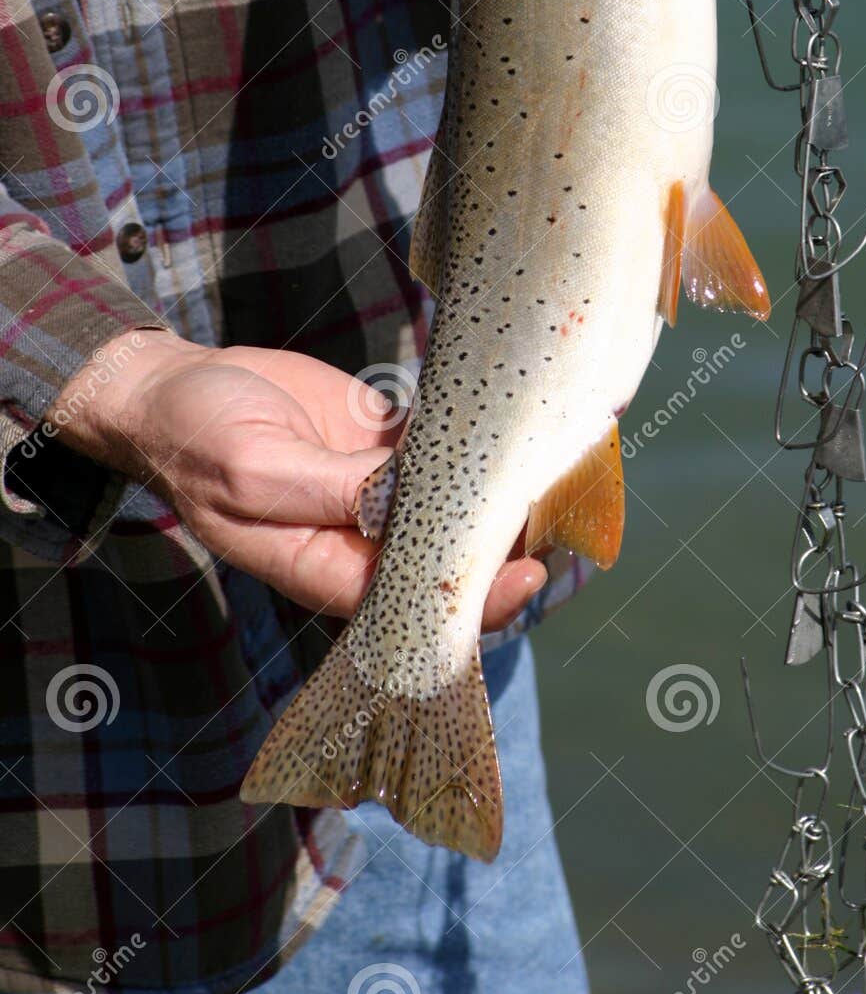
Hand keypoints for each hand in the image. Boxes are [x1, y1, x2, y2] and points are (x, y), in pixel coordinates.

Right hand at [53, 331, 546, 629]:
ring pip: (457, 507)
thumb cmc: (198, 438)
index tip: (527, 570)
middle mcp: (362, 541)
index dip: (474, 597)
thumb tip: (401, 501)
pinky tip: (512, 421)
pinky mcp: (385, 447)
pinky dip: (476, 443)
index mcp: (326, 568)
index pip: (414, 604)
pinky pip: (444, 454)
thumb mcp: (253, 467)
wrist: (177, 389)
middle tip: (558, 504)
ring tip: (554, 462)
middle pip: (450, 560)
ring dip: (501, 491)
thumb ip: (329, 489)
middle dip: (506, 542)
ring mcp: (378, 493)